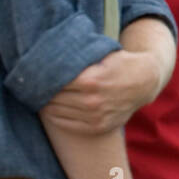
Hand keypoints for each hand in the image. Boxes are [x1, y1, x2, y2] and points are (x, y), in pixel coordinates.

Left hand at [39, 50, 161, 135]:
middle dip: (41, 90)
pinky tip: (51, 108)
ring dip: (46, 103)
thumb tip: (49, 52)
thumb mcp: (102, 53)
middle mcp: (92, 100)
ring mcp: (95, 116)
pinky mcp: (97, 127)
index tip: (33, 73)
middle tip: (33, 84)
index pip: (54, 81)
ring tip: (40, 95)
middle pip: (53, 97)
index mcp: (91, 80)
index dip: (41, 76)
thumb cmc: (119, 62)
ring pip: (56, 111)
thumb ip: (79, 54)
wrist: (145, 82)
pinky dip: (55, 116)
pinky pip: (66, 124)